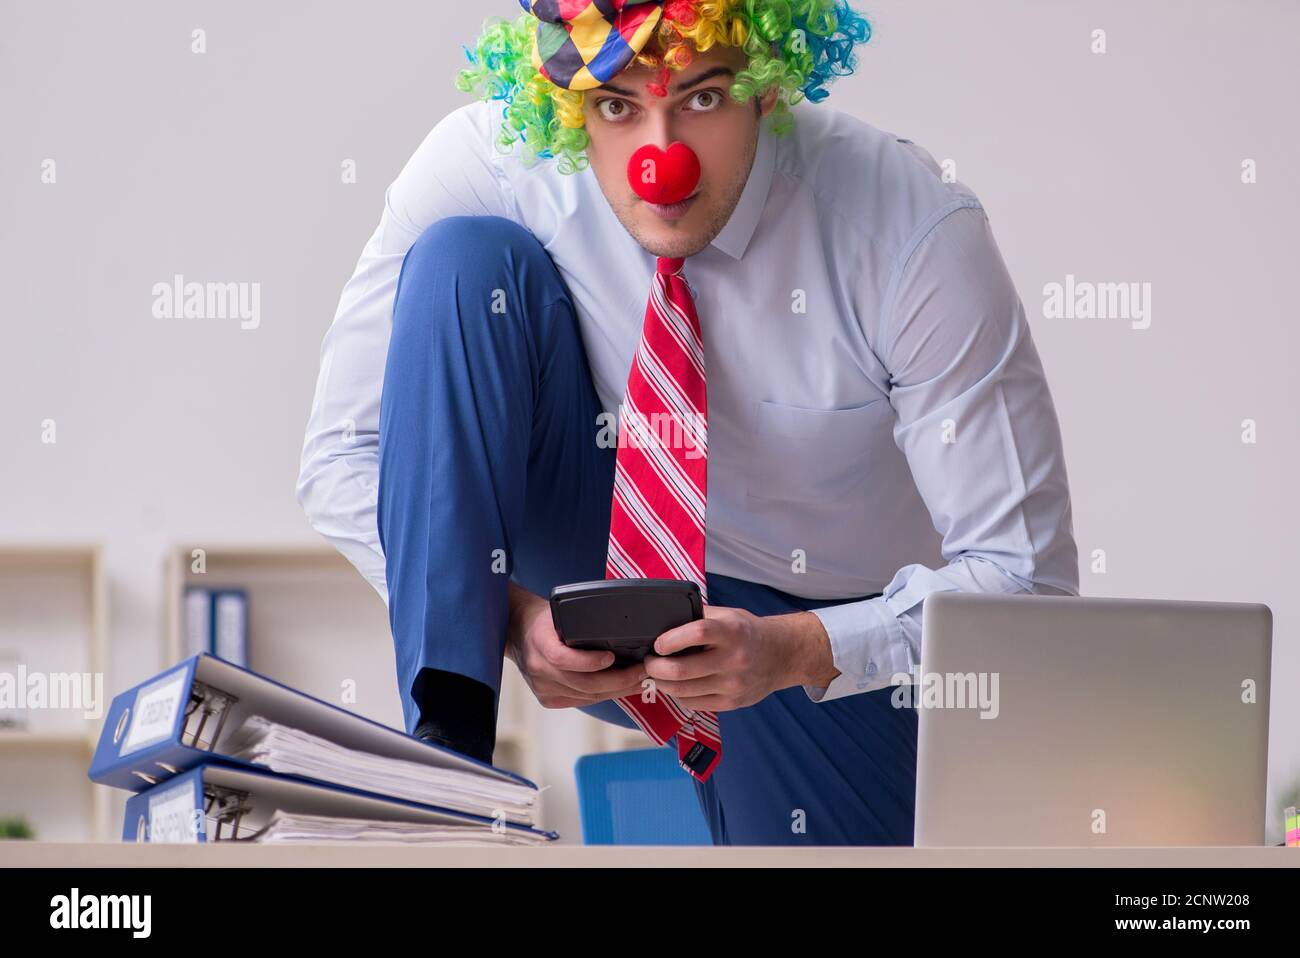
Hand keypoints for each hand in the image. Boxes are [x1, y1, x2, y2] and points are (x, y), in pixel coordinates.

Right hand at [505, 585, 649, 708]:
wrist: (516, 632)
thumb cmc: (544, 620)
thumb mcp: (559, 613)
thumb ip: (581, 624)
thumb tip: (621, 630)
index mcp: (539, 642)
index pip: (563, 658)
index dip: (589, 662)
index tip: (612, 657)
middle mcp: (539, 669)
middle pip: (583, 684)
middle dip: (619, 680)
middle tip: (643, 671)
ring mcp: (542, 688)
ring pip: (587, 696)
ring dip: (617, 690)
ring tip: (639, 681)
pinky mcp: (547, 699)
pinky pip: (582, 701)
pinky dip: (604, 695)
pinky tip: (621, 688)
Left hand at [642, 606, 835, 711]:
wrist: (782, 655)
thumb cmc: (748, 632)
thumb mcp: (728, 615)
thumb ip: (699, 616)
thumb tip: (663, 620)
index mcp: (732, 632)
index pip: (697, 633)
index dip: (671, 639)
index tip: (657, 643)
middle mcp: (734, 659)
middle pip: (683, 670)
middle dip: (656, 667)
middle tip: (649, 662)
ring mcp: (733, 685)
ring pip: (684, 691)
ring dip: (662, 684)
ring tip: (658, 674)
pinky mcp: (732, 703)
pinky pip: (694, 704)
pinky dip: (680, 695)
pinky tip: (678, 685)